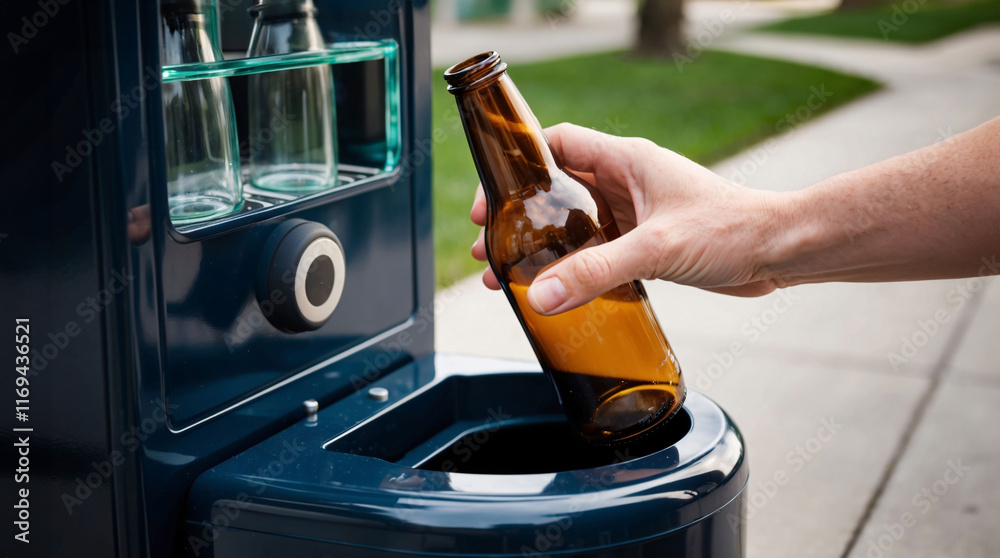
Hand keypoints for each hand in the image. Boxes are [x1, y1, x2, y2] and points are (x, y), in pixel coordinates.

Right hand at [470, 123, 789, 314]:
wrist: (780, 252)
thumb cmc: (732, 230)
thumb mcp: (657, 247)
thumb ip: (598, 270)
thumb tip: (542, 295)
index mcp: (626, 161)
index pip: (557, 145)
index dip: (518, 166)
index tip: (492, 198)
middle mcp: (627, 183)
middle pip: (557, 191)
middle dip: (521, 218)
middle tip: (490, 247)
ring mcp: (636, 213)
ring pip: (574, 225)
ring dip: (543, 247)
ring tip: (508, 276)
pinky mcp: (647, 243)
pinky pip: (597, 250)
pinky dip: (572, 267)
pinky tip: (556, 289)